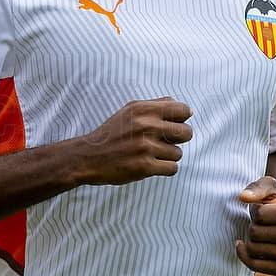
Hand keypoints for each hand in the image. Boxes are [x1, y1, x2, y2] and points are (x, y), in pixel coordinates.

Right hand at [76, 99, 192, 184]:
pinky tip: (152, 165)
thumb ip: (157, 106)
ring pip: (178, 153)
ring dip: (168, 157)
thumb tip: (186, 110)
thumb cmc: (112, 134)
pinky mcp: (144, 167)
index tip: (173, 126)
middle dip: (180, 139)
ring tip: (151, 155)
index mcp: (144, 109)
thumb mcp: (130, 111)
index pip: (183, 110)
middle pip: (186, 132)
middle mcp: (146, 126)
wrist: (88, 156)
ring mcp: (146, 147)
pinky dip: (165, 169)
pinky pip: (172, 168)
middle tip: (166, 143)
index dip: (182, 119)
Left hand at [234, 177, 275, 275]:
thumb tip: (243, 197)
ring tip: (259, 234)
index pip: (260, 214)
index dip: (254, 210)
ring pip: (255, 250)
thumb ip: (256, 188)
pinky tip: (243, 247)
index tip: (261, 209)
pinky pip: (257, 267)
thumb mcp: (267, 186)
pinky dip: (245, 257)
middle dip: (251, 226)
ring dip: (250, 240)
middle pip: (256, 233)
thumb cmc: (273, 201)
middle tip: (259, 223)